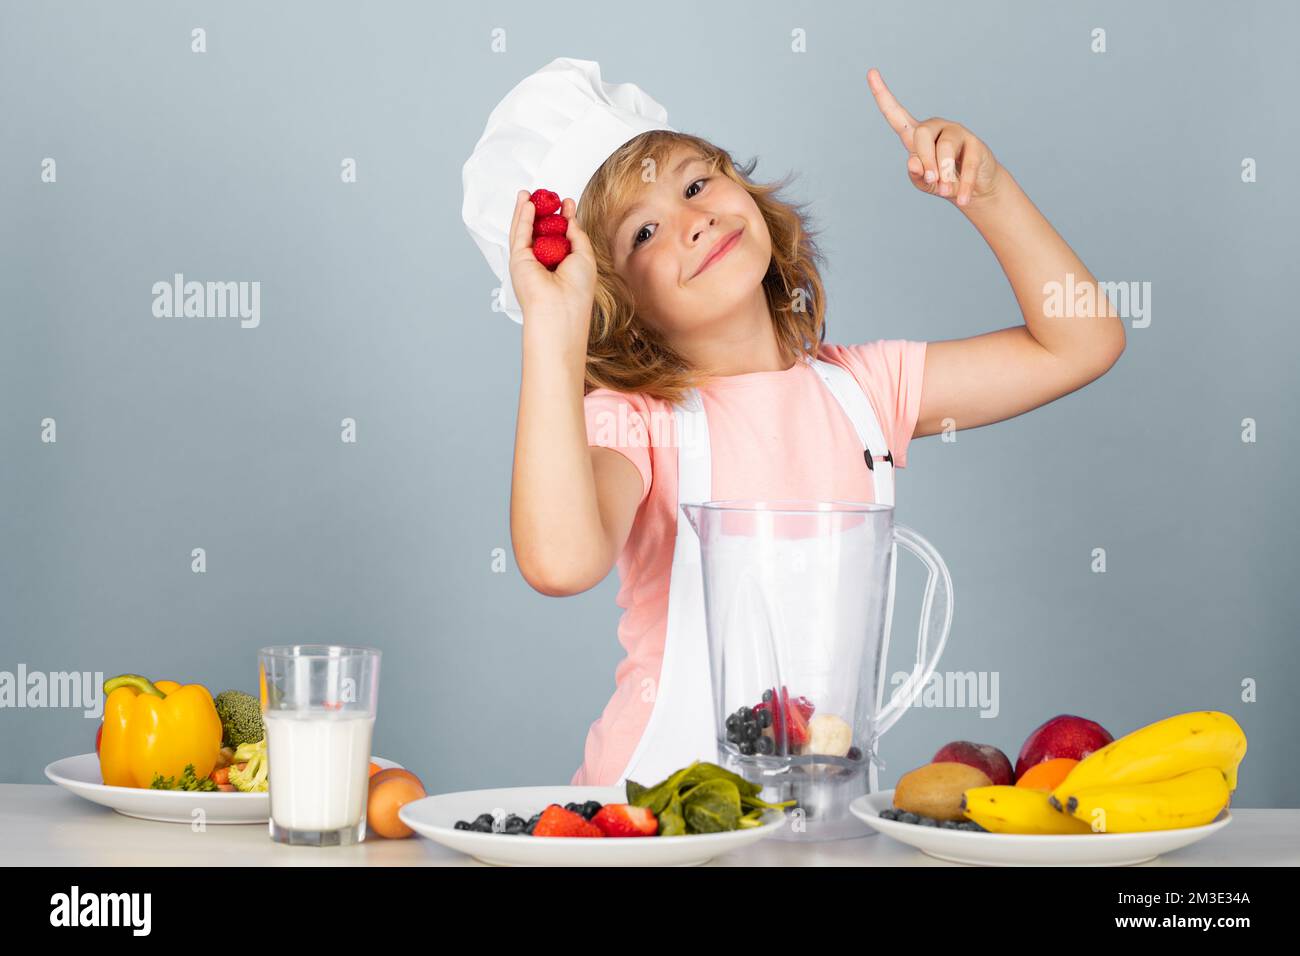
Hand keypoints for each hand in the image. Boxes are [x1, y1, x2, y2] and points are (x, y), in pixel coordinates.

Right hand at [508, 192, 596, 333]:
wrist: (560, 309)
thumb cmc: (577, 290)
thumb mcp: (584, 255)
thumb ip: (576, 234)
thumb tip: (570, 218)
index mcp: (563, 264)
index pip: (561, 237)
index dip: (564, 218)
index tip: (567, 202)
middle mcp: (545, 263)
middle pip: (541, 232)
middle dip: (544, 212)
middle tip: (547, 194)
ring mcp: (530, 262)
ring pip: (526, 230)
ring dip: (528, 210)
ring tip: (531, 193)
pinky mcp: (518, 260)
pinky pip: (520, 234)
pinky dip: (523, 218)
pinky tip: (528, 204)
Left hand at [866, 68, 1001, 207]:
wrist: (974, 190)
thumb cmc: (942, 183)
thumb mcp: (924, 184)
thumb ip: (916, 175)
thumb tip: (913, 162)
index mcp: (915, 135)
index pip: (895, 114)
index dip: (882, 94)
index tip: (870, 72)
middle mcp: (935, 128)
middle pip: (921, 134)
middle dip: (925, 159)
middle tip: (931, 180)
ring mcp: (956, 133)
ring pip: (945, 147)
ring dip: (943, 172)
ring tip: (945, 191)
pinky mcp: (975, 143)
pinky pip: (967, 162)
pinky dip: (963, 183)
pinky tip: (962, 198)